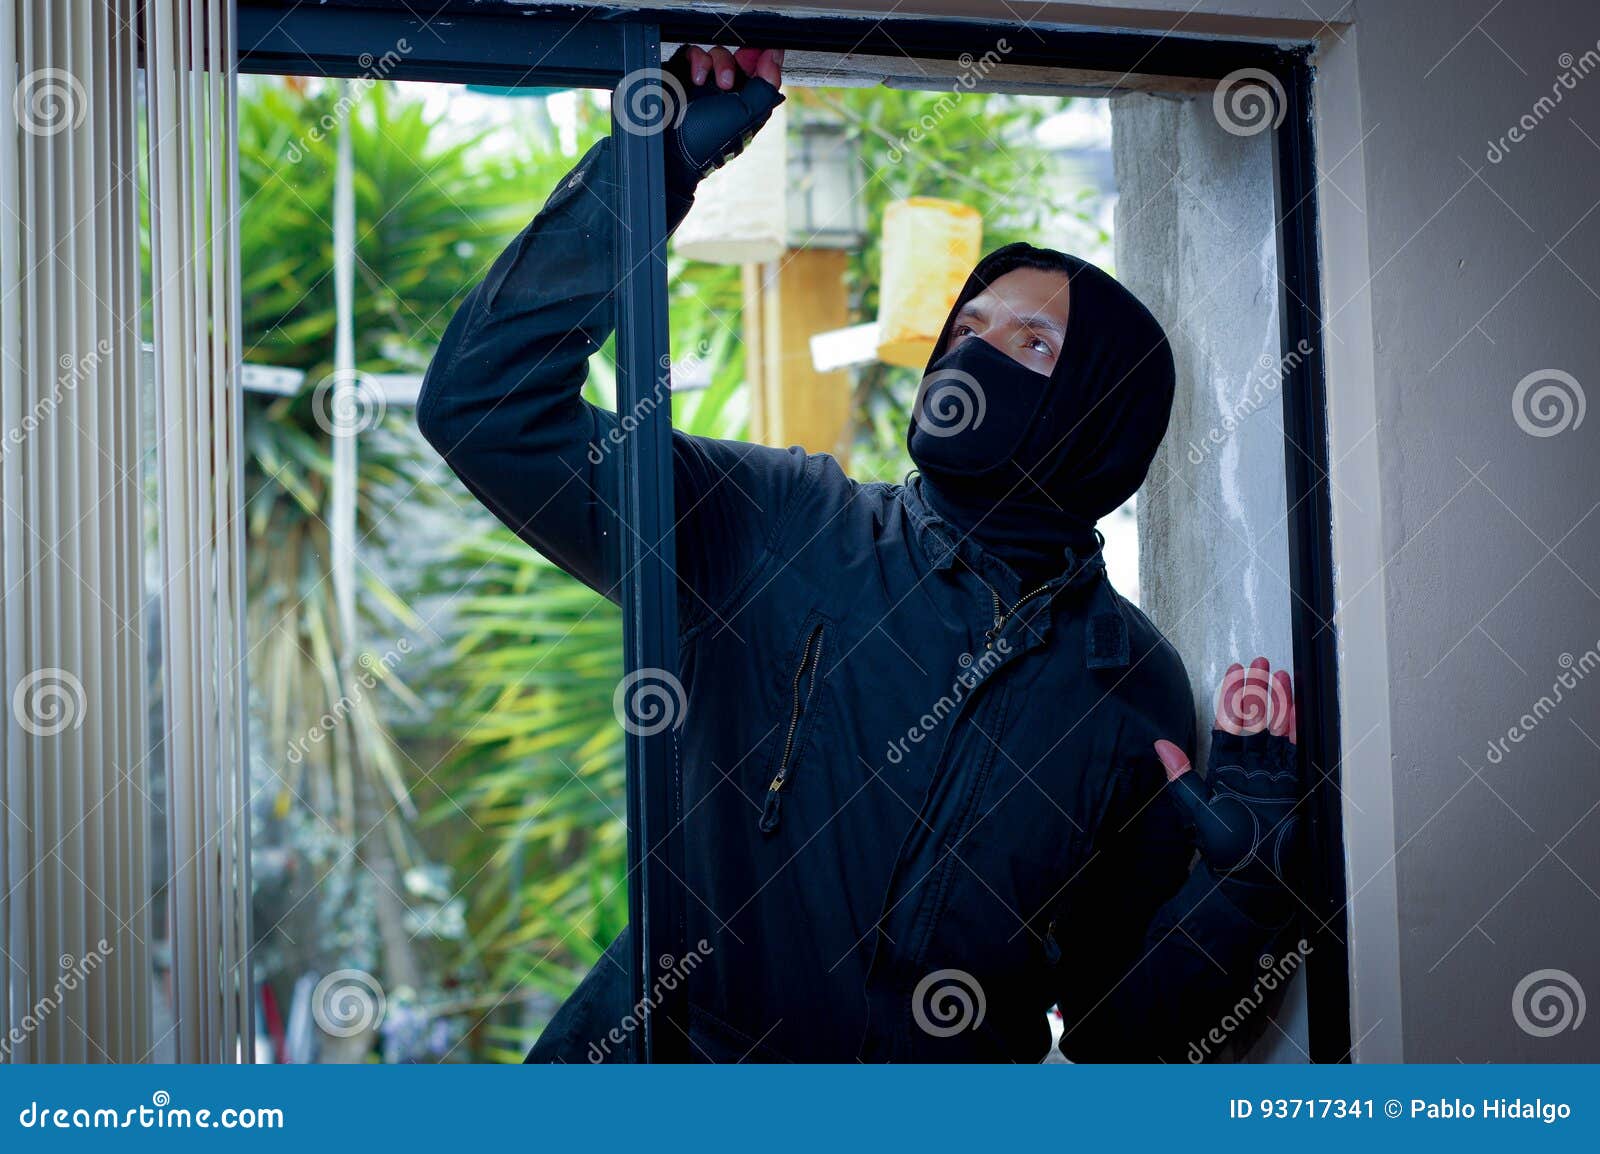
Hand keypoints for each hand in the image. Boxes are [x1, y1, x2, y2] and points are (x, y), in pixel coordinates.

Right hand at [660, 46, 785, 196]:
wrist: (671, 146)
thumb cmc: (709, 139)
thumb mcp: (748, 113)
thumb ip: (766, 85)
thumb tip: (775, 56)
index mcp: (746, 103)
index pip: (760, 72)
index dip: (763, 60)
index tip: (765, 52)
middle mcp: (727, 92)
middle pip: (740, 58)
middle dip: (741, 60)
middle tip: (739, 68)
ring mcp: (706, 82)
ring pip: (718, 53)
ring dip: (720, 63)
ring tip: (718, 84)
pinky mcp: (684, 73)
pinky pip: (695, 53)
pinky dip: (698, 60)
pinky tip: (697, 78)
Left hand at [1153, 657, 1301, 894]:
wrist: (1252, 878)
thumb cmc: (1222, 849)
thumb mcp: (1196, 808)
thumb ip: (1182, 776)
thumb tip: (1160, 745)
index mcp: (1225, 769)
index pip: (1228, 724)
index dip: (1231, 697)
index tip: (1234, 671)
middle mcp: (1248, 767)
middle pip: (1253, 719)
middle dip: (1256, 690)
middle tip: (1259, 661)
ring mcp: (1271, 774)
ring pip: (1275, 729)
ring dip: (1276, 701)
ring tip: (1278, 673)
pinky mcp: (1290, 785)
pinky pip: (1292, 750)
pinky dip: (1294, 726)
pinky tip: (1295, 704)